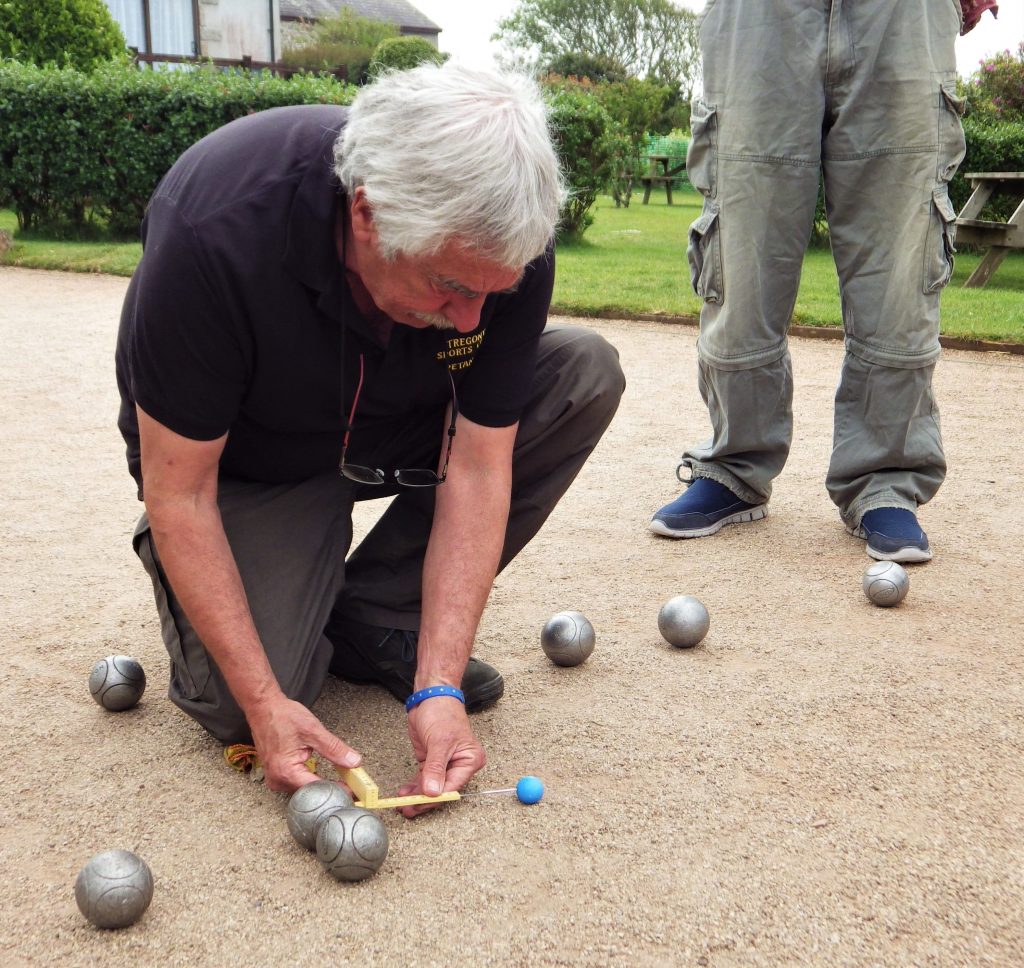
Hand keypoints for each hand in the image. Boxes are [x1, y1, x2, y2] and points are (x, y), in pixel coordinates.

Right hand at [248, 692, 360, 793]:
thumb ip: (334, 748)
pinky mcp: (276, 774)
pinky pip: (297, 781)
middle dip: (330, 786)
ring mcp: (275, 778)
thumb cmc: (282, 716)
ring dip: (320, 781)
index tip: (352, 789)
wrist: (264, 708)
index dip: (337, 789)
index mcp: (286, 772)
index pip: (317, 790)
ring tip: (335, 773)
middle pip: (311, 792)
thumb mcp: (313, 730)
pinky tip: (319, 769)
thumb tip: (353, 761)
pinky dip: (311, 776)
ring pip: (305, 788)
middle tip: (349, 779)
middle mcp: (278, 780)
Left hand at [398, 697, 485, 817]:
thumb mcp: (439, 741)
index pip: (452, 786)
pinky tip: (404, 793)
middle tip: (408, 808)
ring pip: (431, 787)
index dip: (435, 797)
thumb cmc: (442, 712)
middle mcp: (460, 765)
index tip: (419, 804)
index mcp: (470, 760)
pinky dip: (414, 787)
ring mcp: (445, 765)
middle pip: (442, 790)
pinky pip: (424, 779)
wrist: (431, 696)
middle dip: (424, 800)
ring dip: (417, 796)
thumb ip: (435, 768)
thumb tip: (432, 792)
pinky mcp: (431, 762)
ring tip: (402, 804)